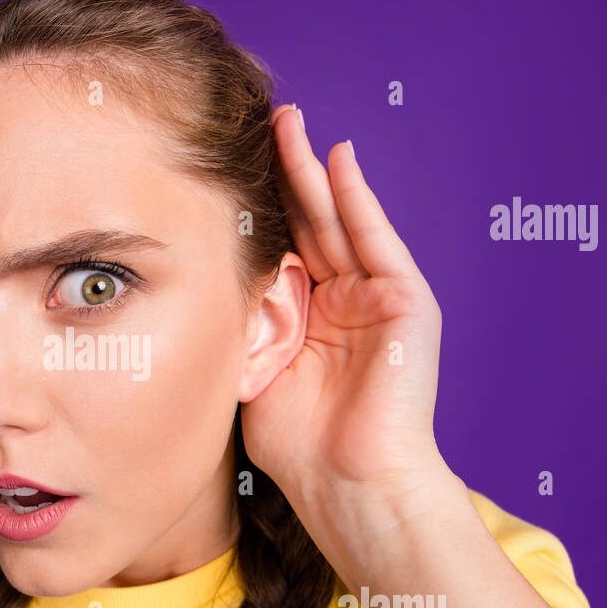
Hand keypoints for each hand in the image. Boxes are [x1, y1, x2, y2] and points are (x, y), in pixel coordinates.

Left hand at [240, 106, 450, 520]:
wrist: (352, 485)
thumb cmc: (300, 447)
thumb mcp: (254, 373)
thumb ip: (241, 326)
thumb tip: (201, 287)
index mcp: (306, 321)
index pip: (279, 250)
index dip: (255, 211)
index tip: (223, 172)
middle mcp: (342, 303)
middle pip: (306, 225)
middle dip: (283, 175)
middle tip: (258, 124)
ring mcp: (375, 299)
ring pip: (336, 221)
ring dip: (312, 171)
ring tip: (286, 123)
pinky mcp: (405, 301)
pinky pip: (375, 238)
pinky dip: (357, 197)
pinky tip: (336, 157)